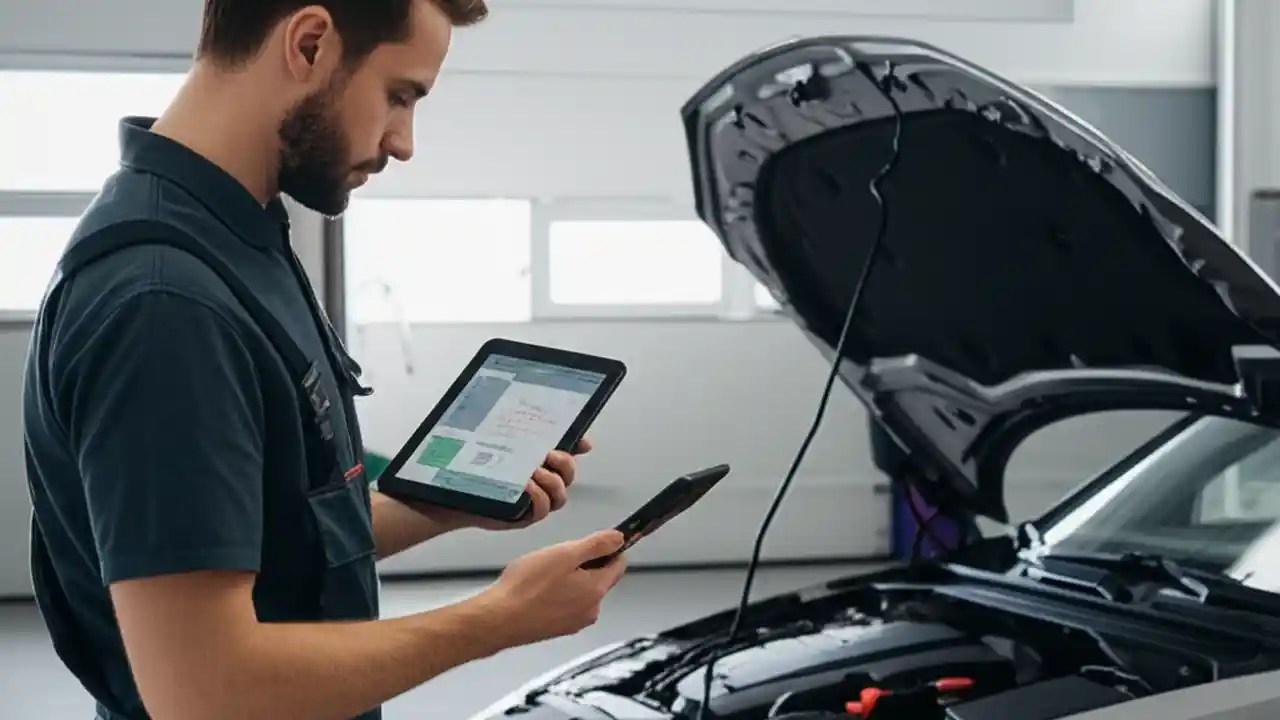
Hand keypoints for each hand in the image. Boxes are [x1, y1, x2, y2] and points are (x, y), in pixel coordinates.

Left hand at [412, 438, 592, 531]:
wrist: (447, 491)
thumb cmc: (470, 466)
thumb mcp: (491, 438)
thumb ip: (511, 427)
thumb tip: (526, 405)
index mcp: (537, 462)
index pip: (567, 453)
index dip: (579, 446)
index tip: (583, 441)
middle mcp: (539, 483)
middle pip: (568, 476)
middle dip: (565, 464)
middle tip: (548, 454)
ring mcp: (532, 501)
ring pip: (560, 496)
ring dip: (552, 483)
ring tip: (535, 473)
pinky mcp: (522, 517)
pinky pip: (540, 511)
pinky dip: (537, 498)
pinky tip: (525, 487)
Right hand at [480, 530, 627, 646]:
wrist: (498, 620)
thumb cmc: (526, 588)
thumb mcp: (564, 554)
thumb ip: (596, 545)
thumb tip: (619, 539)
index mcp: (597, 589)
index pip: (619, 564)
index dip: (609, 548)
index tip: (596, 541)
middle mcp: (591, 609)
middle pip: (600, 578)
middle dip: (584, 565)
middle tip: (557, 558)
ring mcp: (575, 622)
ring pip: (582, 592)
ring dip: (569, 580)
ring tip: (542, 576)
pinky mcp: (558, 629)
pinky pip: (566, 605)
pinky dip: (557, 595)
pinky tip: (536, 591)